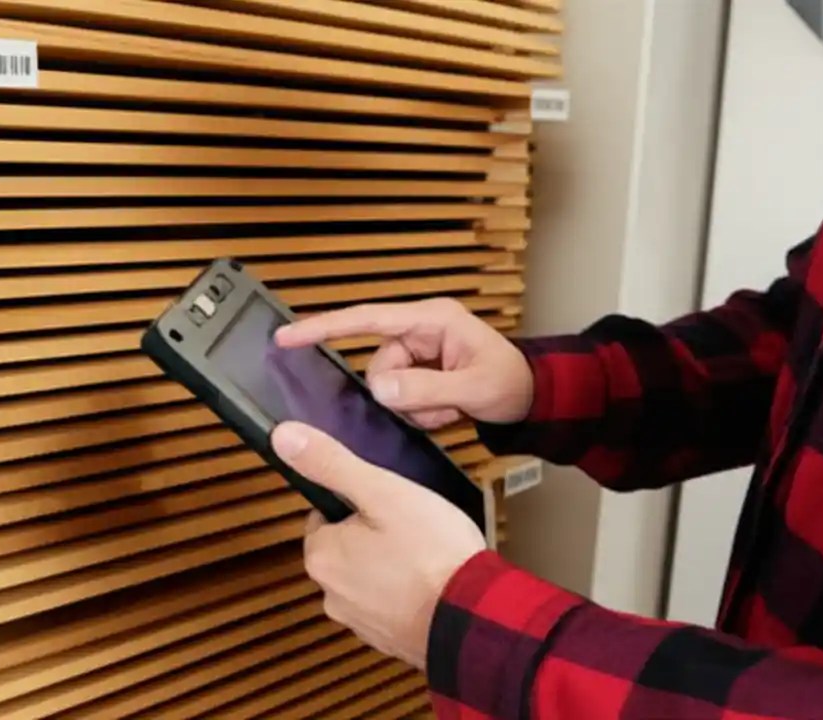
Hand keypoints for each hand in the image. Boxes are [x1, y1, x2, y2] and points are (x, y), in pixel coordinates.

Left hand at [273, 421, 486, 670]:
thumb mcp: (381, 492)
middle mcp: (330, 595)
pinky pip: (391, 607)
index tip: (386, 504)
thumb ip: (332, 463)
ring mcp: (360, 623)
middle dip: (373, 538)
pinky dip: (407, 597)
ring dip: (390, 569)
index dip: (357, 505)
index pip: (324, 518)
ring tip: (427, 556)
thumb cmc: (429, 552)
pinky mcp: (390, 642)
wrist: (473, 618)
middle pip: (345, 550)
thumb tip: (283, 436)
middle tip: (412, 527)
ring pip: (368, 580)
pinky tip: (433, 584)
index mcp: (320, 556)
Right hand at [276, 298, 532, 428]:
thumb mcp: (474, 388)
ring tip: (447, 410)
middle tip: (438, 406)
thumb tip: (380, 388)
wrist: (535, 398)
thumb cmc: (512, 382)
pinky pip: (400, 396)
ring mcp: (419, 352)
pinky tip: (446, 411)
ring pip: (387, 386)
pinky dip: (420, 411)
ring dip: (414, 407)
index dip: (324, 327)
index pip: (367, 319)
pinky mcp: (420, 372)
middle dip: (402, 394)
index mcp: (430, 319)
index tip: (287, 336)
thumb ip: (426, 388)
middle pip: (378, 364)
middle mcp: (419, 330)